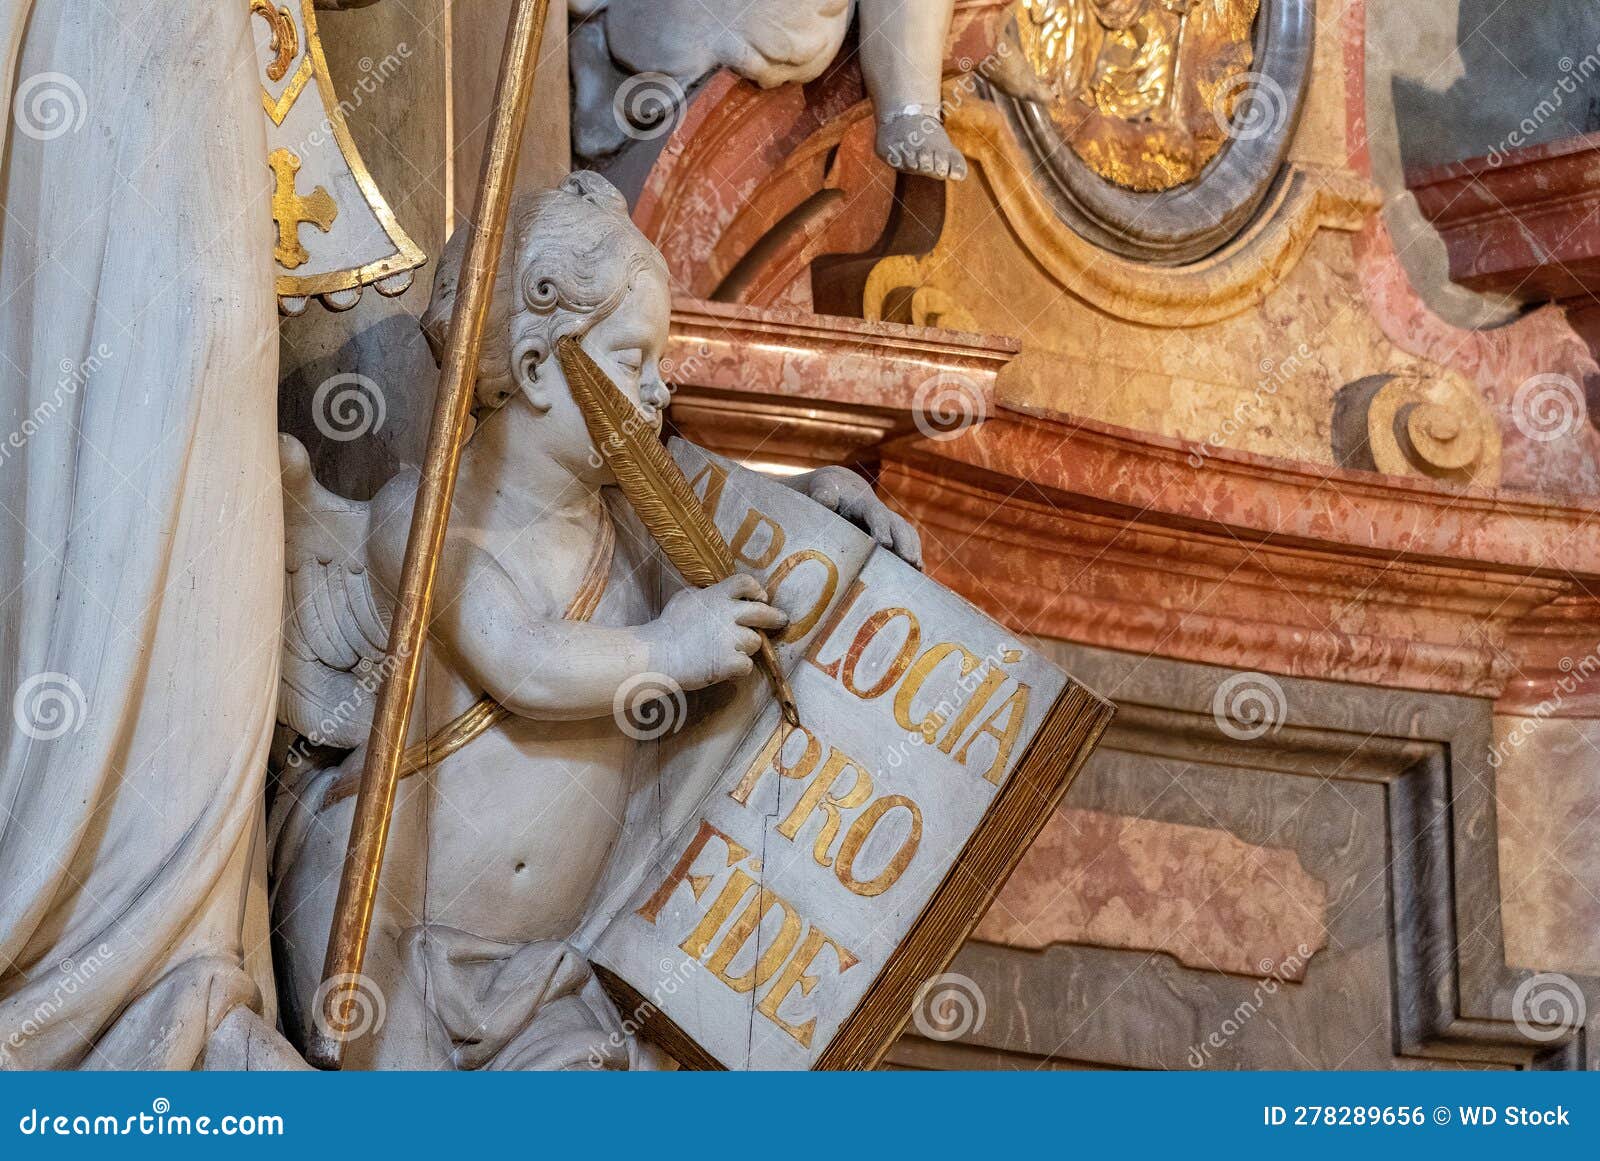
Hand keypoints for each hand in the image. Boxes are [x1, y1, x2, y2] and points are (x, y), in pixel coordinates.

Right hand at [644, 574, 787, 690]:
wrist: (658, 655)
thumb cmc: (667, 628)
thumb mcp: (684, 598)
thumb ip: (704, 594)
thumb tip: (713, 592)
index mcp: (716, 596)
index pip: (745, 582)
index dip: (756, 589)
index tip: (761, 597)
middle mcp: (728, 614)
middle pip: (763, 612)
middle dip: (775, 618)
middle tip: (780, 621)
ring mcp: (731, 638)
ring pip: (755, 642)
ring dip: (746, 648)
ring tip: (728, 652)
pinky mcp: (730, 661)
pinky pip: (746, 665)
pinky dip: (738, 669)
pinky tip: (724, 669)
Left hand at [801, 467, 922, 568]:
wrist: (845, 489)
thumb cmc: (830, 492)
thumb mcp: (824, 489)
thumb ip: (824, 494)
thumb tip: (825, 500)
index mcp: (865, 504)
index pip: (876, 515)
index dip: (881, 528)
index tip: (885, 544)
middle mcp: (883, 513)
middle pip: (899, 526)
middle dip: (905, 544)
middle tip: (910, 562)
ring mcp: (890, 523)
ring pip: (908, 534)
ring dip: (914, 551)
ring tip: (918, 571)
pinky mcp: (892, 533)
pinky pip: (909, 542)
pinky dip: (914, 555)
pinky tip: (917, 574)